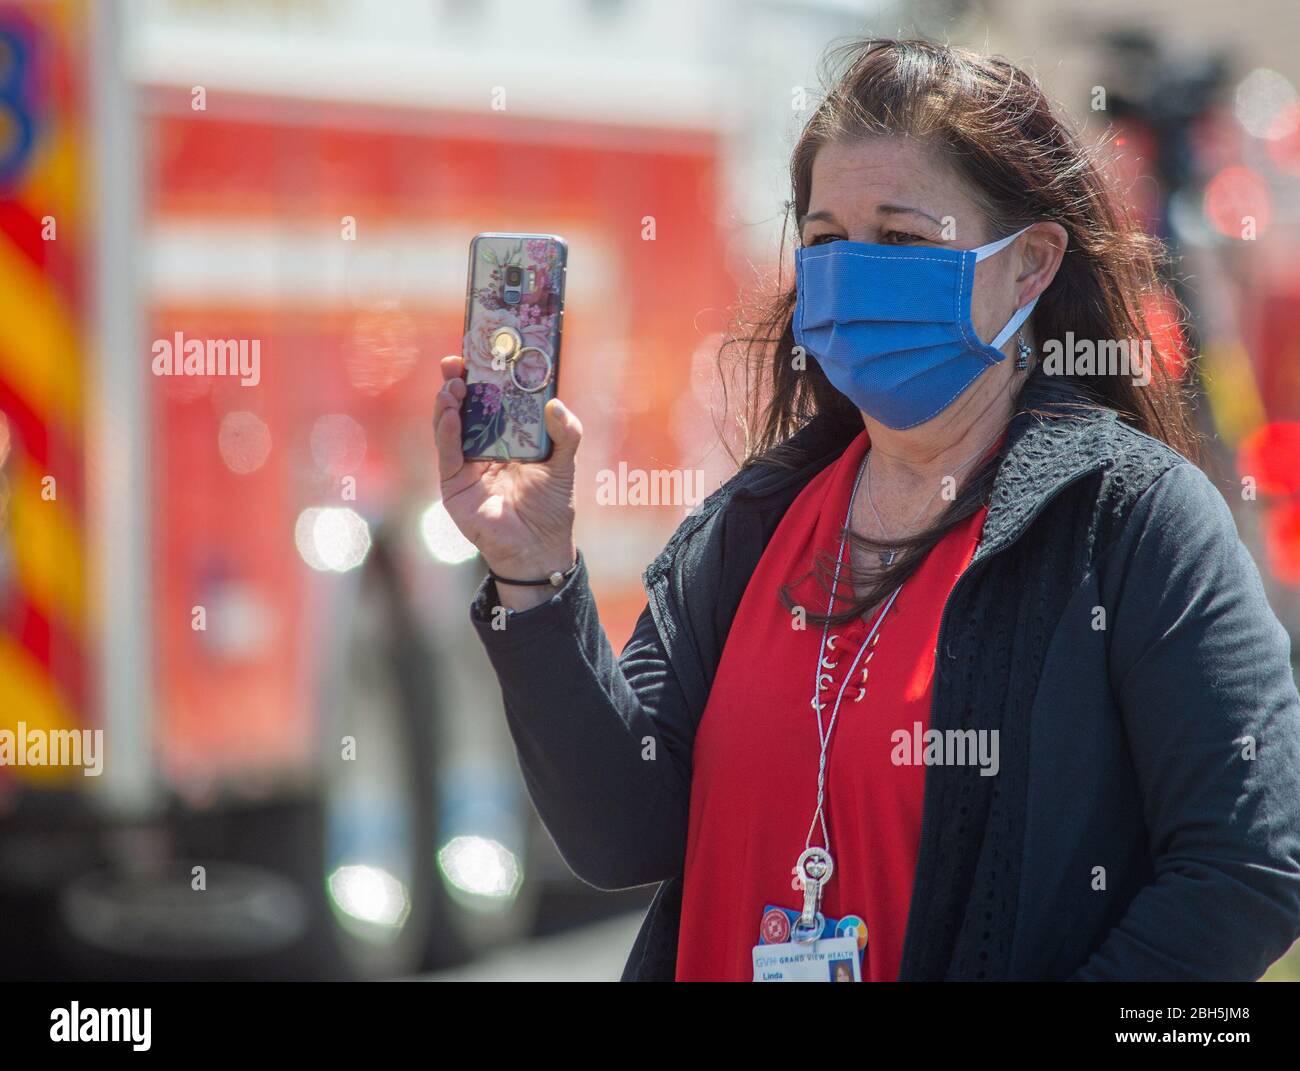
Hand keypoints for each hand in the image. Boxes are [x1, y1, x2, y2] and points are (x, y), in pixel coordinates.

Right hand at [433, 355, 580, 610]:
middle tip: (458, 361)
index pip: (491, 399)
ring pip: (449, 424)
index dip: (483, 377)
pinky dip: (446, 431)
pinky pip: (447, 453)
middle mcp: (481, 445)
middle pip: (465, 406)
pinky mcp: (454, 483)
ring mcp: (465, 464)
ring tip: (454, 384)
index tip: (481, 353)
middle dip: (458, 382)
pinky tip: (450, 412)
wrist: (540, 547)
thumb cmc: (552, 506)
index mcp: (506, 436)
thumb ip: (566, 433)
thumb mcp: (565, 464)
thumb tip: (556, 403)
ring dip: (449, 402)